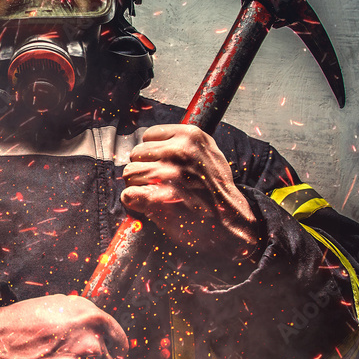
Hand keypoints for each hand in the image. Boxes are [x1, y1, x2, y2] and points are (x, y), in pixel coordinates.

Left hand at [121, 124, 260, 262]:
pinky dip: (133, 202)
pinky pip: (128, 194)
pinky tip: (148, 205)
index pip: (149, 135)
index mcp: (191, 137)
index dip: (153, 153)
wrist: (230, 223)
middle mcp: (178, 152)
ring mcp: (168, 175)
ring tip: (157, 194)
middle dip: (144, 169)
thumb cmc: (218, 192)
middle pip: (136, 154)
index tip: (163, 165)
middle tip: (159, 183)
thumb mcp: (210, 154)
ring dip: (138, 186)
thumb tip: (157, 142)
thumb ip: (186, 144)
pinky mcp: (158, 198)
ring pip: (130, 173)